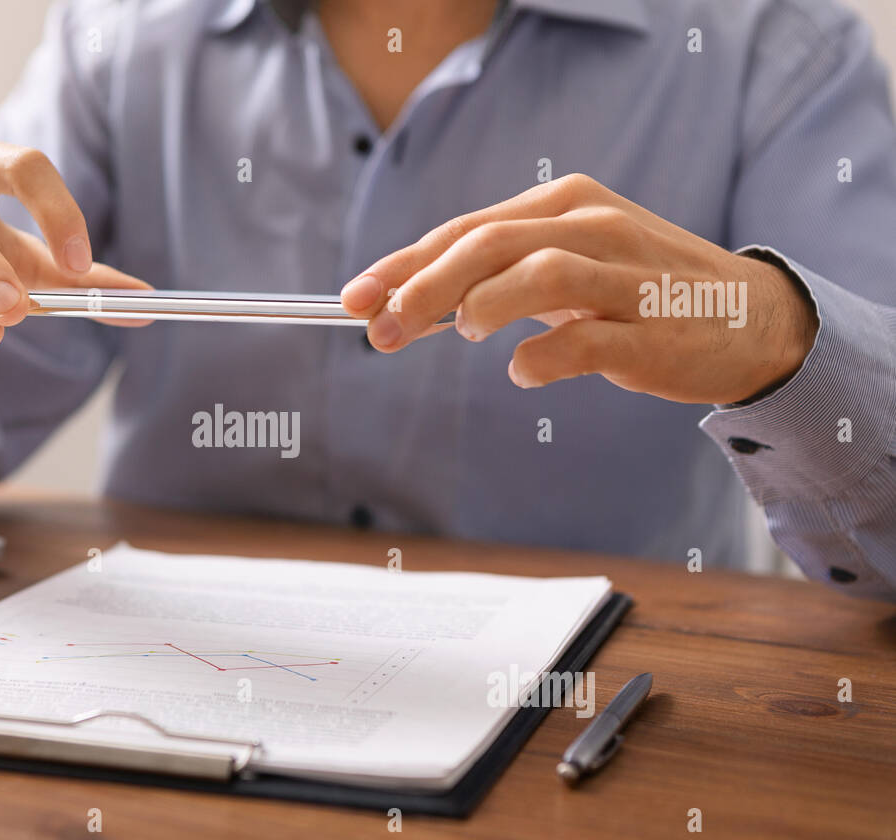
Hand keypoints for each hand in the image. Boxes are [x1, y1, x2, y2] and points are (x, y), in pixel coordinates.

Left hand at [340, 174, 817, 404]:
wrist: (749, 319)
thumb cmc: (637, 292)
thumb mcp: (567, 265)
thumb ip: (496, 277)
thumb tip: (408, 303)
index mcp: (565, 204)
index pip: (467, 228)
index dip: (403, 264)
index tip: (353, 298)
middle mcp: (594, 227)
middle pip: (491, 245)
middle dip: (422, 288)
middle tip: (378, 331)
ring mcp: (627, 278)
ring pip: (539, 274)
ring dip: (482, 305)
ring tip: (461, 333)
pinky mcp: (652, 330)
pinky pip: (586, 341)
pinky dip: (543, 358)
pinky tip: (524, 372)